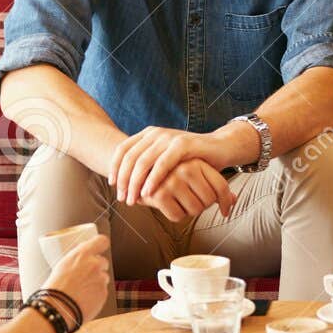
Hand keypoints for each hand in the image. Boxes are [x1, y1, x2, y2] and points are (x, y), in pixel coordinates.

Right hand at [42, 234, 111, 324]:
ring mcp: (101, 278)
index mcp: (82, 254)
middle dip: (96, 267)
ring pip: (103, 277)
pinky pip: (102, 291)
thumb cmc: (55, 287)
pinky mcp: (104, 293)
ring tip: (81, 290)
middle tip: (84, 276)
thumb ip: (77, 259)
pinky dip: (95, 294)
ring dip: (96, 282)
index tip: (99, 248)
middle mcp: (94, 264)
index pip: (101, 241)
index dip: (100, 245)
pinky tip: (84, 298)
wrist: (57, 308)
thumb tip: (84, 257)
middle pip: (103, 261)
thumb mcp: (62, 265)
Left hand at [109, 126, 241, 207]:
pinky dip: (153, 179)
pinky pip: (162, 164)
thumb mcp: (164, 159)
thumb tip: (125, 183)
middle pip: (130, 157)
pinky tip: (148, 192)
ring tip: (133, 199)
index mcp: (148, 134)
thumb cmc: (191, 158)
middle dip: (123, 180)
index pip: (123, 149)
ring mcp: (169, 138)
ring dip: (135, 183)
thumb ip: (148, 165)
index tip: (112, 184)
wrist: (220, 148)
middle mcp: (156, 133)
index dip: (114, 167)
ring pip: (143, 162)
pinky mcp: (183, 145)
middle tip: (122, 198)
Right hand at [138, 159, 233, 221]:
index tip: (225, 211)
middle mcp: (185, 168)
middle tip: (189, 200)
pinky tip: (166, 205)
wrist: (139, 170)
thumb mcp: (194, 174)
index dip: (226, 202)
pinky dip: (174, 215)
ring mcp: (171, 180)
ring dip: (187, 211)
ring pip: (194, 210)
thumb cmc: (171, 174)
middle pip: (208, 201)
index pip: (221, 187)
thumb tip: (233, 202)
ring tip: (177, 200)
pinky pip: (178, 216)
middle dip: (200, 205)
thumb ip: (213, 186)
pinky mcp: (158, 193)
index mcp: (196, 162)